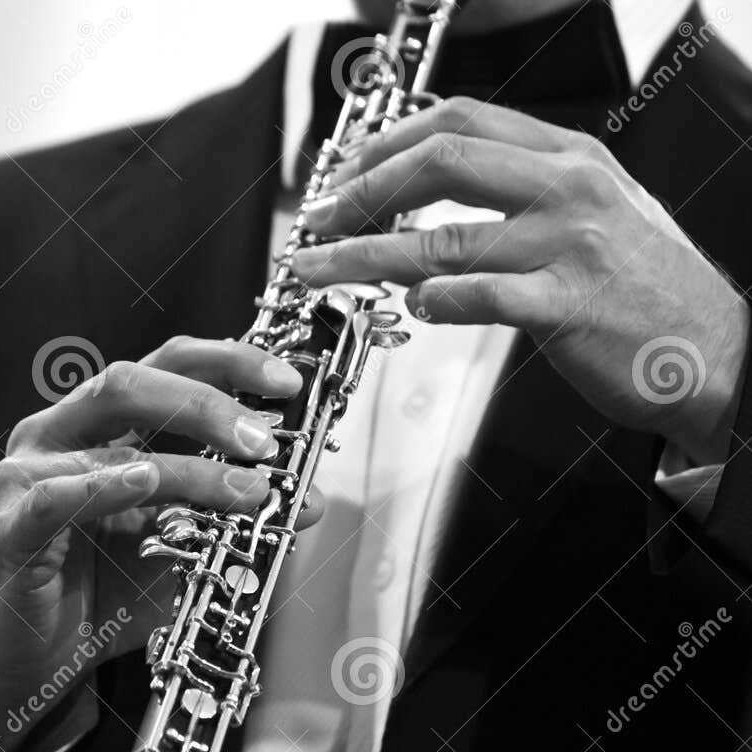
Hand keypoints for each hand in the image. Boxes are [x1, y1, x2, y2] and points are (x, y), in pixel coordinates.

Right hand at [0, 337, 310, 751]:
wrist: (31, 667)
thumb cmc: (96, 598)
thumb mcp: (180, 551)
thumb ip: (231, 519)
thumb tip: (307, 500)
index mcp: (98, 427)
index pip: (164, 366)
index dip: (227, 363)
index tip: (288, 384)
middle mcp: (58, 436)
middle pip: (132, 382)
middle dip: (210, 403)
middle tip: (267, 442)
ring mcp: (27, 477)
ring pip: (111, 444)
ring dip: (191, 467)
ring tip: (248, 493)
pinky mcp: (12, 527)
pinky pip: (61, 497)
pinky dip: (108, 487)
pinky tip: (148, 485)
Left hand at [292, 98, 749, 465]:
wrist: (714, 352)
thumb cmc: (649, 295)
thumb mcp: (598, 216)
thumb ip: (527, 199)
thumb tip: (443, 204)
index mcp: (569, 158)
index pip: (460, 119)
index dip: (387, 142)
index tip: (344, 172)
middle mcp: (568, 188)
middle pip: (442, 160)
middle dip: (363, 188)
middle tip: (318, 219)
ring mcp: (567, 246)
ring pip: (442, 237)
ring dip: (366, 255)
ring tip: (322, 270)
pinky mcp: (566, 308)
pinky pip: (479, 296)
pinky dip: (434, 301)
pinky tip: (412, 308)